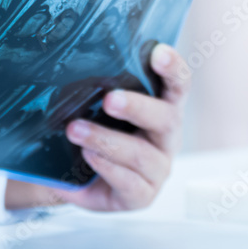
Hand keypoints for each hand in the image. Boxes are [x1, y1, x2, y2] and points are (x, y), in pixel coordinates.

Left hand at [4, 44, 188, 211]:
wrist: (74, 177)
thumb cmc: (92, 131)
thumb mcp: (92, 106)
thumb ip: (93, 88)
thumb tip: (70, 64)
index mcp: (161, 107)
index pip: (178, 84)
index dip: (172, 68)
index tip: (157, 52)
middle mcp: (166, 137)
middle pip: (166, 119)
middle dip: (137, 107)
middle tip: (110, 99)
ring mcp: (157, 168)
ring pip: (141, 154)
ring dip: (106, 140)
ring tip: (75, 130)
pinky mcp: (142, 195)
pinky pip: (130, 183)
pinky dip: (107, 166)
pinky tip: (88, 156)